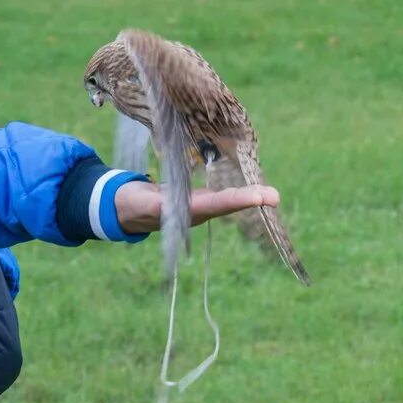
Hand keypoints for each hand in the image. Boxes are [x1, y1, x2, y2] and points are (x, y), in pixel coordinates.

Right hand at [115, 182, 279, 234]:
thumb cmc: (132, 204)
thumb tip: (160, 204)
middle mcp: (197, 211)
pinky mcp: (198, 198)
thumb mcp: (139, 203)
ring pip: (229, 201)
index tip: (258, 198)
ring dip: (250, 197)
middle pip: (228, 204)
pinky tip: (253, 190)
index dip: (236, 200)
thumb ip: (151, 204)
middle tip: (274, 196)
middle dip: (250, 200)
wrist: (128, 209)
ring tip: (272, 194)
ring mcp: (199, 206)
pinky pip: (222, 196)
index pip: (215, 205)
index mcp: (185, 212)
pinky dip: (238, 191)